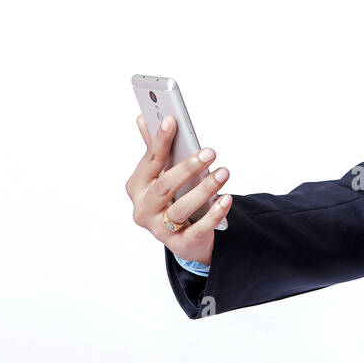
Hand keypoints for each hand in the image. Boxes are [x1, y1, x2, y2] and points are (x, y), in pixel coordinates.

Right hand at [125, 113, 231, 265]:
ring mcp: (160, 229)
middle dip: (187, 168)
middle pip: (164, 186)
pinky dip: (214, 213)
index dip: (160, 140)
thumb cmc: (172, 198)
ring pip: (181, 208)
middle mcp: (144, 209)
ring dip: (204, 189)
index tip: (172, 120)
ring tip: (223, 173)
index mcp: (137, 187)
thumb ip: (155, 150)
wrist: (185, 238)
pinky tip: (226, 198)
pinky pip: (198, 228)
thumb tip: (145, 117)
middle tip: (210, 152)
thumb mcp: (162, 175)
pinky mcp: (181, 244)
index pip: (149, 161)